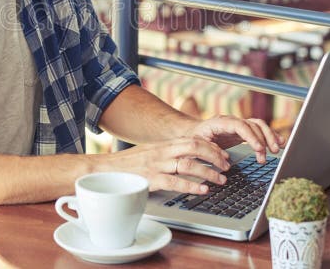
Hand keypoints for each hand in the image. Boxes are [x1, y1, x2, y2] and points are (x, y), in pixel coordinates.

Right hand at [95, 136, 230, 194]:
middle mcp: (161, 152)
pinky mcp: (151, 179)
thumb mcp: (148, 154)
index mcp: (162, 145)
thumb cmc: (126, 165)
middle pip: (194, 147)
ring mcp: (156, 165)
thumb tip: (186, 160)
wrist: (102, 170)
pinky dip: (192, 186)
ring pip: (188, 164)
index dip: (211, 147)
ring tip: (220, 180)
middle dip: (214, 156)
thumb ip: (166, 155)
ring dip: (208, 172)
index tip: (223, 155)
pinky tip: (202, 190)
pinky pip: (175, 181)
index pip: (192, 140)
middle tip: (226, 166)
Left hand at [188, 116, 284, 163]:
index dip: (251, 136)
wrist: (193, 132)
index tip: (259, 149)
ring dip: (269, 137)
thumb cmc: (195, 138)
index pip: (240, 126)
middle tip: (271, 152)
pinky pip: (259, 131)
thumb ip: (210, 150)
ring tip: (277, 149)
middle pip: (253, 125)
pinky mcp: (243, 132)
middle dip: (264, 138)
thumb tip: (224, 160)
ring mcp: (238, 125)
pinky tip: (280, 143)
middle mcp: (232, 121)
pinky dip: (270, 136)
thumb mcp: (197, 144)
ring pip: (259, 126)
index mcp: (220, 123)